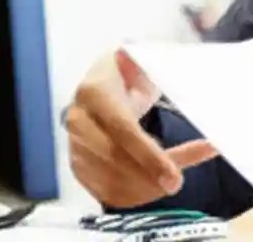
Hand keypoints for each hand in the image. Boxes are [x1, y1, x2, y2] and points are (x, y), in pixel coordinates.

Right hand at [66, 49, 217, 206]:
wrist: (108, 80)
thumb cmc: (133, 69)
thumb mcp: (145, 59)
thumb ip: (157, 64)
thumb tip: (167, 63)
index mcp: (95, 91)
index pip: (122, 130)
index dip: (148, 155)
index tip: (173, 174)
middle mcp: (79, 120)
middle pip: (114, 159)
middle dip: (149, 175)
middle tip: (177, 182)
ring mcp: (75, 145)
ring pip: (109, 180)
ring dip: (145, 187)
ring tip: (174, 179)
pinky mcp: (79, 165)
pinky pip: (106, 190)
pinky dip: (135, 194)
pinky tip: (157, 185)